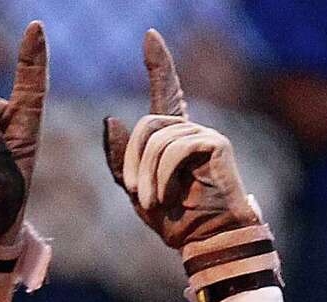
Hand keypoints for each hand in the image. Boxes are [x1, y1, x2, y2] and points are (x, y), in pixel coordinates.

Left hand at [103, 29, 259, 251]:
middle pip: (147, 124)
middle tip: (133, 193)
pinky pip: (175, 148)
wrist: (207, 240)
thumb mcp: (138, 191)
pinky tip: (164, 197)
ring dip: (145, 174)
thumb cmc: (176, 220)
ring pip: (158, 139)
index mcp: (172, 138)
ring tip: (150, 202)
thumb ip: (121, 160)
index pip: (166, 90)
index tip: (150, 37)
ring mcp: (205, 133)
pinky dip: (161, 175)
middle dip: (132, 160)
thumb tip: (111, 118)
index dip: (159, 63)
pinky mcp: (215, 143)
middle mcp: (190, 129)